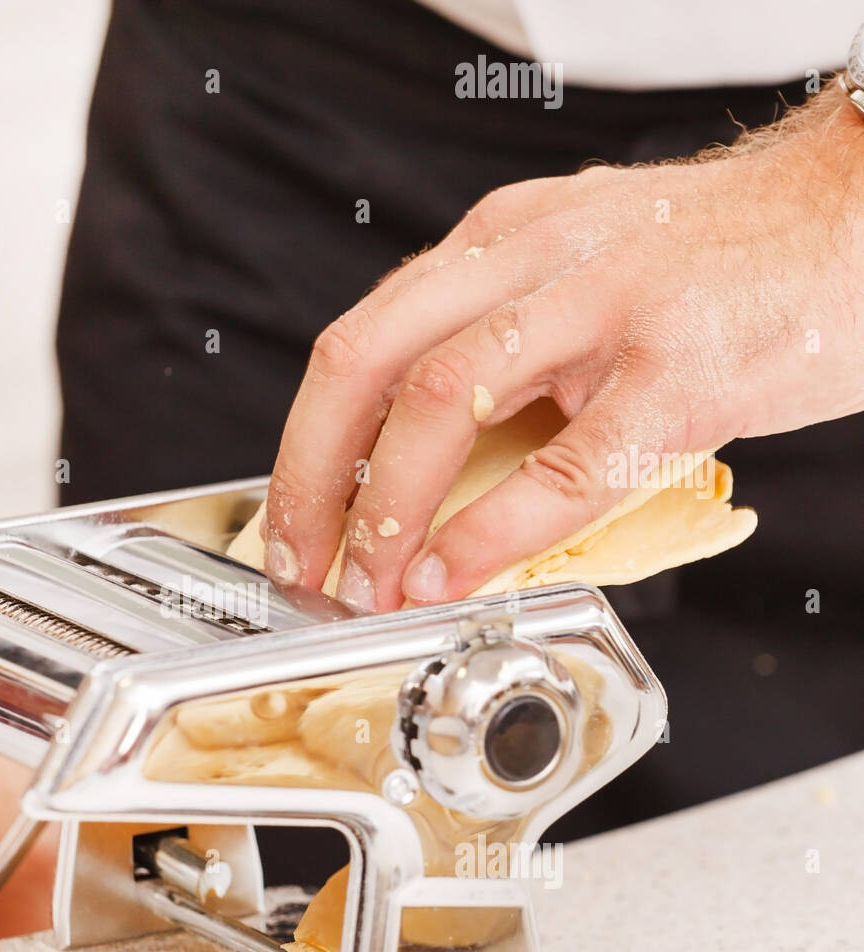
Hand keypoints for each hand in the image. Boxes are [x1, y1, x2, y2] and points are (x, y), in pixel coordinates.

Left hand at [264, 86, 863, 610]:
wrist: (852, 219)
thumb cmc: (714, 266)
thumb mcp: (575, 278)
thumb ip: (497, 351)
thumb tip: (420, 471)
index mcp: (495, 245)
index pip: (359, 343)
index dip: (306, 447)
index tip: (292, 524)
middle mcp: (530, 258)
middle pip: (367, 362)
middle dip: (314, 480)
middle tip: (303, 564)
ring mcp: (604, 306)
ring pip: (443, 400)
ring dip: (388, 511)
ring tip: (371, 583)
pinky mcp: (679, 369)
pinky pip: (562, 465)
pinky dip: (489, 533)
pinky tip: (453, 575)